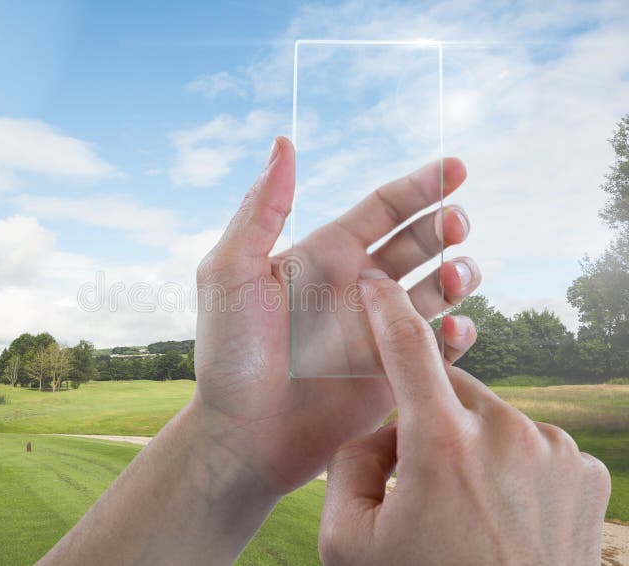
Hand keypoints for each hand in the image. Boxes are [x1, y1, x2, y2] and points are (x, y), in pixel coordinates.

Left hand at [191, 137, 481, 494]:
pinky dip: (458, 335)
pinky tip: (453, 329)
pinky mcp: (394, 373)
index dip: (421, 186)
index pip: (383, 209)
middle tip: (455, 223)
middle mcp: (357, 288)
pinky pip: (439, 347)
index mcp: (324, 257)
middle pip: (418, 243)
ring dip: (457, 275)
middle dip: (444, 226)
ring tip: (453, 275)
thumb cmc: (229, 354)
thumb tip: (284, 142)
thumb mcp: (230, 273)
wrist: (241, 434)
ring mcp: (378, 330)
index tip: (457, 167)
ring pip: (438, 291)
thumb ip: (261, 210)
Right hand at [319, 271, 610, 565]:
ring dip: (469, 444)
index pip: (406, 349)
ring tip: (466, 509)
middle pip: (449, 390)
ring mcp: (554, 451)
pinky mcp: (584, 472)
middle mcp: (507, 434)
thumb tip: (384, 429)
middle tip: (417, 476)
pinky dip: (510, 465)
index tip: (374, 283)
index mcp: (443, 445)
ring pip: (490, 419)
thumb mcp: (348, 538)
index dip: (385, 310)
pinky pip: (530, 445)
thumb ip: (351, 461)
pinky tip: (504, 514)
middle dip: (427, 416)